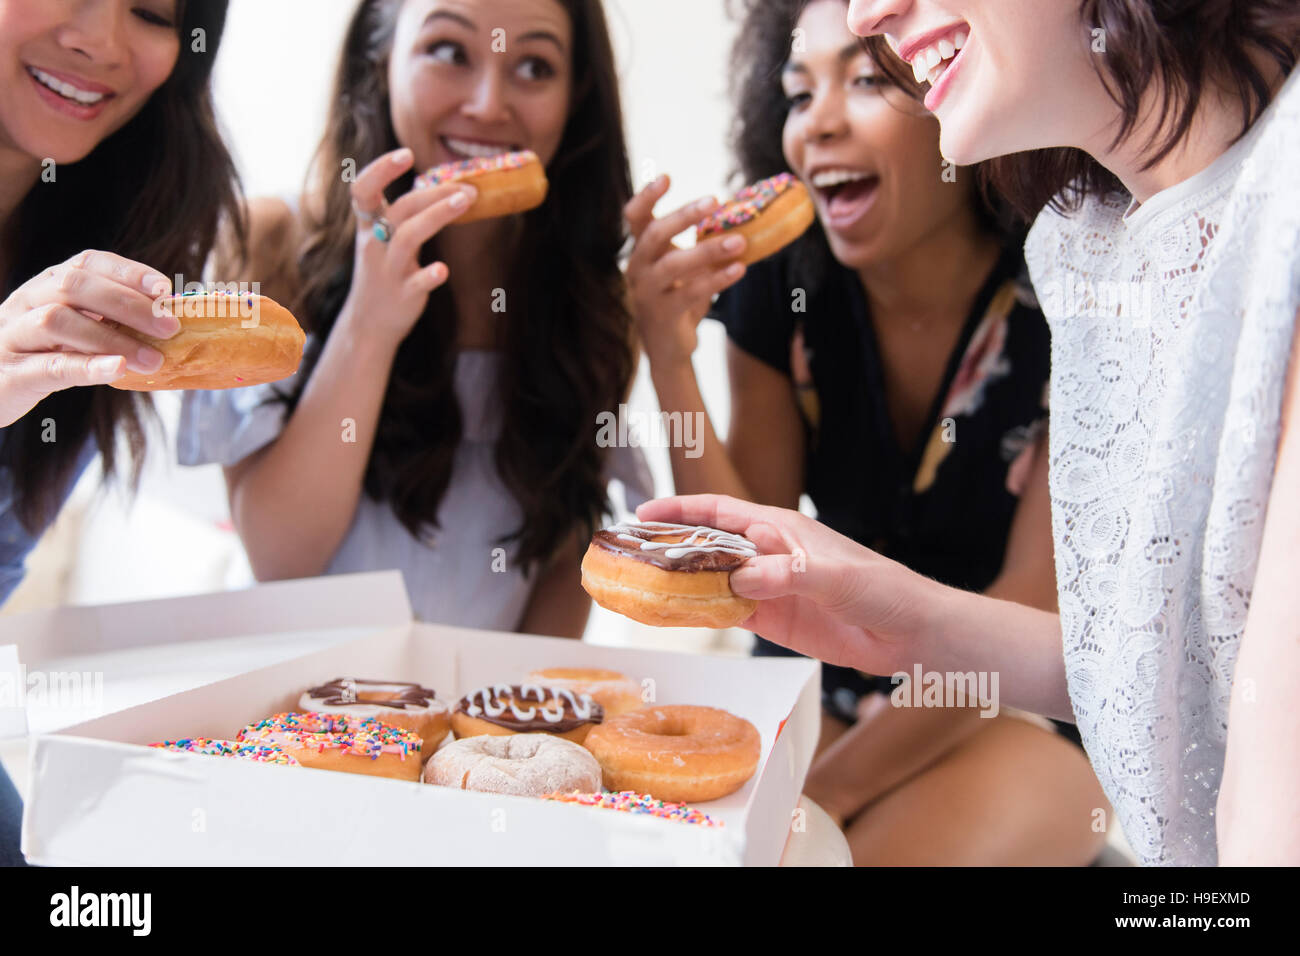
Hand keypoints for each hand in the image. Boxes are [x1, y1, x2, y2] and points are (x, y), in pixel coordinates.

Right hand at [0, 250, 175, 426]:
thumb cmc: (38, 355)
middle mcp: (27, 302)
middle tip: (170, 326)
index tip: (165, 289)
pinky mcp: (11, 372)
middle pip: (74, 287)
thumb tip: (166, 323)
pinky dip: (88, 365)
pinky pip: (50, 365)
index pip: (87, 264)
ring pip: (58, 321)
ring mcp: (14, 335)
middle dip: (128, 304)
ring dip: (112, 338)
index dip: (128, 272)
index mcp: (46, 286)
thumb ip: (107, 322)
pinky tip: (118, 369)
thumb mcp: (71, 331)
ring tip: (153, 358)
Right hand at [341, 148, 475, 350]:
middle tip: (466, 186)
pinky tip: (444, 270)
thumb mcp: (383, 239)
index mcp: (368, 226)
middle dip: (432, 193)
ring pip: (408, 238)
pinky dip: (429, 275)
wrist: (369, 323)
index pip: (363, 190)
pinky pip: (415, 283)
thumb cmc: (384, 272)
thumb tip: (444, 184)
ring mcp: (388, 270)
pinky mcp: (403, 294)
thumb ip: (405, 213)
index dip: (380, 169)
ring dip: (437, 217)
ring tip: (467, 202)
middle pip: (400, 210)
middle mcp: (375, 244)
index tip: (406, 154)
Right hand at [624, 174, 747, 368]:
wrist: (669, 350)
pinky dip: (717, 279)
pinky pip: (690, 293)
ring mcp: (647, 292)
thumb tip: (738, 216)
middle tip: (714, 200)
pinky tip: (739, 269)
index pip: (634, 216)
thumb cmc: (680, 300)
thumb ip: (700, 243)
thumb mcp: (687, 268)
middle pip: (654, 234)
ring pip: (674, 264)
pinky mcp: (662, 315)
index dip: (647, 195)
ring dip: (709, 250)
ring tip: (740, 242)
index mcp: (641, 251)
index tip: (668, 177)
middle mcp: (637, 268)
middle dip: (684, 215)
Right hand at [636, 494, 933, 674]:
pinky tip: (675, 618)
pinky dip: (700, 614)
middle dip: (668, 546)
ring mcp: (767, 588)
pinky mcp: (772, 619)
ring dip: (679, 583)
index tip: (643, 512)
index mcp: (781, 529)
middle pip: (706, 544)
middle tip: (627, 554)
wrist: (909, 634)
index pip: (720, 511)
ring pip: (711, 580)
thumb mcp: (835, 577)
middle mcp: (768, 553)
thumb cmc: (882, 589)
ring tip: (639, 586)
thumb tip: (741, 578)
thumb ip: (789, 574)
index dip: (681, 510)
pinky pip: (726, 613)